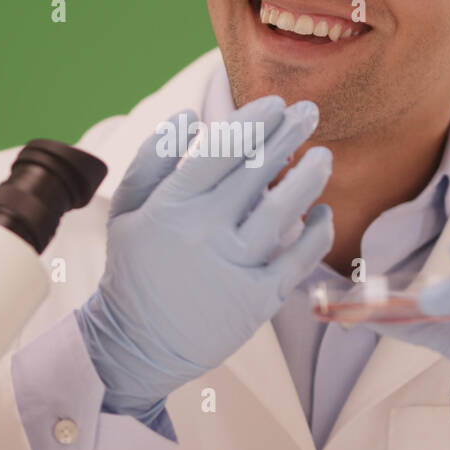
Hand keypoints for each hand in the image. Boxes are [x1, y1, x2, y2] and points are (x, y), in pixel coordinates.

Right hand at [75, 95, 334, 423]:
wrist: (137, 346)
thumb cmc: (134, 270)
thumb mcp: (126, 210)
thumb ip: (153, 159)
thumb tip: (188, 116)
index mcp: (171, 206)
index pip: (221, 150)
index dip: (253, 121)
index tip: (275, 103)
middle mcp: (205, 233)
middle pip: (256, 172)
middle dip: (287, 135)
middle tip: (309, 111)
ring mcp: (234, 267)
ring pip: (284, 211)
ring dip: (309, 178)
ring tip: (323, 156)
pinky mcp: (257, 301)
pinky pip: (297, 259)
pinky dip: (315, 233)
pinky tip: (323, 213)